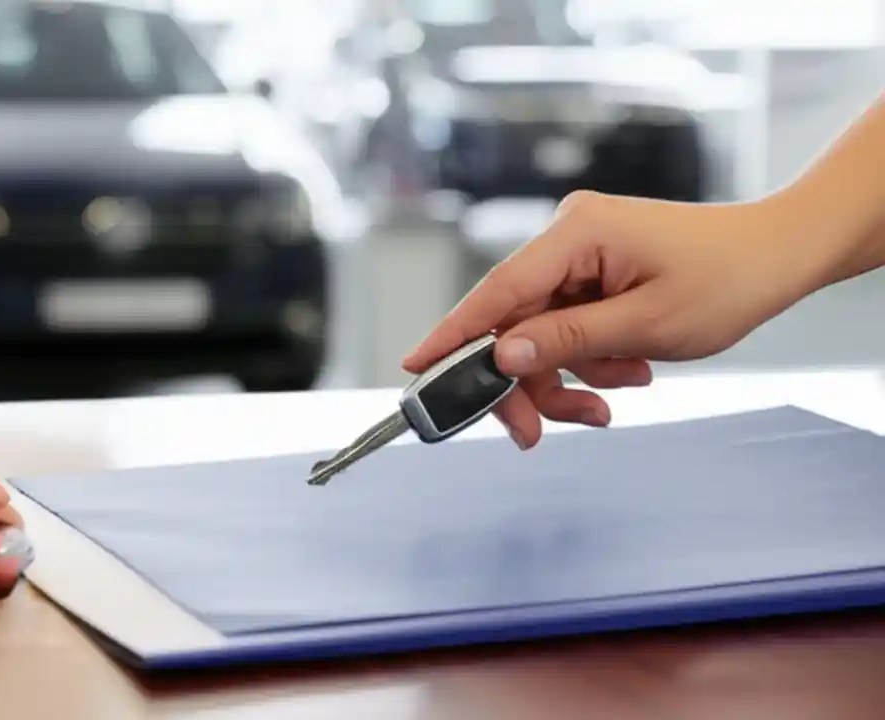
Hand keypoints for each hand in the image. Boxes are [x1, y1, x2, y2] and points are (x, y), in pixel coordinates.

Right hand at [403, 191, 819, 449]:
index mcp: (577, 233)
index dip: (454, 335)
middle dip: (528, 383)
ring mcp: (581, 254)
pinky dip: (588, 361)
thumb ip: (568, 341)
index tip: (415, 367)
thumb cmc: (728, 280)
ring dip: (569, 378)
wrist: (780, 256)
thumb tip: (502, 355)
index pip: (497, 292)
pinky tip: (627, 374)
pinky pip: (567, 327)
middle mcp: (569, 236)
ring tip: (612, 402)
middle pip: (515, 324)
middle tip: (535, 435)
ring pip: (540, 334)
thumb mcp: (646, 325)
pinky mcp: (593, 272)